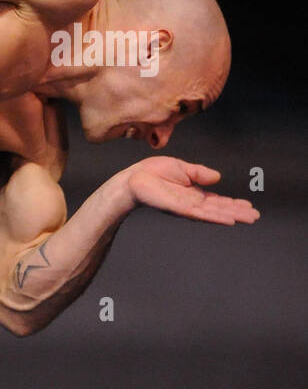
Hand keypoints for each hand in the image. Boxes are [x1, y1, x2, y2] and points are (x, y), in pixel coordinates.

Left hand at [126, 157, 259, 224]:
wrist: (132, 179)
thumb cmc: (152, 173)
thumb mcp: (181, 168)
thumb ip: (199, 173)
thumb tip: (217, 177)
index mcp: (192, 193)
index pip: (216, 201)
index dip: (232, 204)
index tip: (248, 206)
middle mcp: (191, 203)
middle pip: (219, 209)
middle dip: (238, 212)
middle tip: (255, 216)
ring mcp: (186, 207)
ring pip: (214, 213)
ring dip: (232, 216)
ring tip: (249, 219)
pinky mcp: (179, 208)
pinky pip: (201, 213)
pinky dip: (216, 217)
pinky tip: (230, 220)